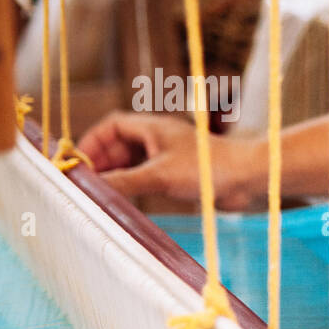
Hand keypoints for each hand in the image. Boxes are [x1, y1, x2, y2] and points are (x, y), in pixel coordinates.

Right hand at [79, 112, 261, 209]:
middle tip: (87, 184)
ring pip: (133, 164)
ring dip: (117, 176)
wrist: (248, 179)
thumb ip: (126, 182)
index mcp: (153, 128)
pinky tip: (126, 201)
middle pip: (119, 146)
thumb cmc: (209, 167)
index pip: (113, 127)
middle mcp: (159, 140)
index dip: (93, 141)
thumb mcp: (160, 175)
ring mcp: (169, 157)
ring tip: (102, 194)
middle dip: (102, 163)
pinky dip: (134, 187)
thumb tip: (94, 189)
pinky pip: (148, 178)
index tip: (79, 162)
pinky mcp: (179, 176)